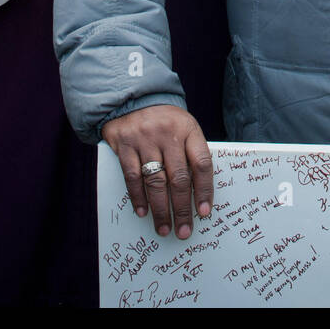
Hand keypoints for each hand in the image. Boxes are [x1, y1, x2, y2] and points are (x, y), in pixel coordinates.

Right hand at [102, 105, 211, 238]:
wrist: (133, 98)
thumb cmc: (165, 121)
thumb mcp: (184, 128)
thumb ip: (190, 154)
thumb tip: (197, 193)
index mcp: (189, 130)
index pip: (202, 163)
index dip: (205, 190)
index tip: (204, 212)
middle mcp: (168, 134)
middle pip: (179, 177)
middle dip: (182, 208)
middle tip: (184, 230)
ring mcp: (145, 139)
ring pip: (155, 181)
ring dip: (160, 209)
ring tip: (164, 228)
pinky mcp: (124, 145)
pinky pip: (133, 176)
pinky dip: (138, 197)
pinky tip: (143, 212)